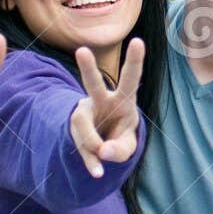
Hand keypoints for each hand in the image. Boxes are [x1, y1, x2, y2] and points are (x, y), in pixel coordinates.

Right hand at [69, 39, 144, 177]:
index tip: (138, 41)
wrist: (100, 147)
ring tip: (102, 156)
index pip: (130, 79)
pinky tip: (98, 172)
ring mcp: (85, 114)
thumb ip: (120, 149)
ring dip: (91, 141)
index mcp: (124, 101)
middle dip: (88, 68)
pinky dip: (90, 161)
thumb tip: (104, 152)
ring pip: (81, 121)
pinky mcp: (74, 131)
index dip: (134, 61)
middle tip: (82, 51)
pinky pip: (80, 144)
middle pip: (93, 84)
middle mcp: (101, 102)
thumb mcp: (127, 145)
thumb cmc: (120, 138)